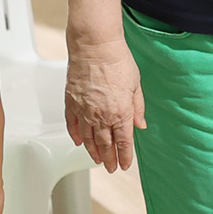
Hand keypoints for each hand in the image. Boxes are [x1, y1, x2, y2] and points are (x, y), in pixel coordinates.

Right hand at [64, 35, 145, 173]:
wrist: (95, 46)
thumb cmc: (117, 60)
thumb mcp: (136, 85)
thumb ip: (138, 108)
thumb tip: (141, 125)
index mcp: (121, 113)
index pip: (124, 143)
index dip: (125, 157)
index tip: (124, 165)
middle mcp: (102, 116)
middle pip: (105, 145)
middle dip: (109, 159)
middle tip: (110, 167)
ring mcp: (84, 111)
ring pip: (88, 139)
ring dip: (93, 151)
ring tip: (97, 159)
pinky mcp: (71, 102)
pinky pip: (72, 125)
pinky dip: (75, 135)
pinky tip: (78, 141)